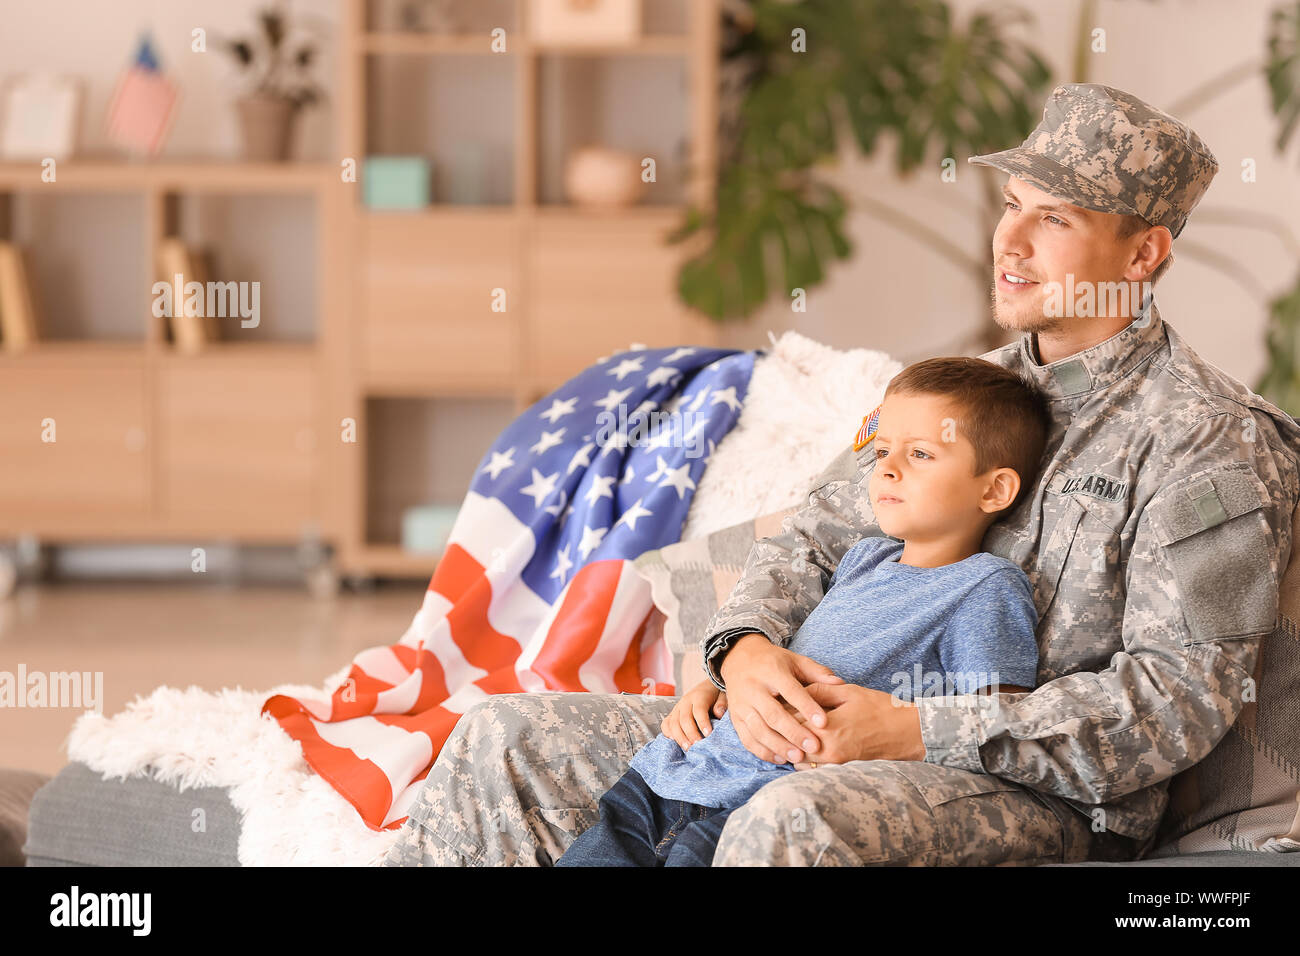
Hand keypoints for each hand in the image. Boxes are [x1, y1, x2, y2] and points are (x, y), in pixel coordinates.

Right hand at [661, 679, 726, 750]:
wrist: (707, 688)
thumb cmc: (716, 695)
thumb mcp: (723, 696)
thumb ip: (722, 704)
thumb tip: (719, 713)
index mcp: (699, 696)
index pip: (699, 710)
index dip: (702, 723)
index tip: (708, 735)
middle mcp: (685, 702)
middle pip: (684, 719)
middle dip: (690, 734)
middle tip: (697, 745)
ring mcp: (677, 708)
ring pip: (673, 723)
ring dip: (679, 737)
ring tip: (687, 748)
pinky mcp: (672, 715)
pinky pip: (666, 724)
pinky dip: (668, 733)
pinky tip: (675, 742)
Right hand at [718, 633, 845, 764]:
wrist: (738, 659)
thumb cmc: (773, 662)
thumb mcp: (795, 660)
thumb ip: (817, 672)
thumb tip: (839, 682)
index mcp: (771, 672)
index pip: (791, 691)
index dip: (807, 707)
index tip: (824, 722)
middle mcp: (753, 688)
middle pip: (773, 714)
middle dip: (794, 732)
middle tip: (814, 746)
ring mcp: (742, 705)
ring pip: (759, 729)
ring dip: (778, 745)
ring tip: (798, 757)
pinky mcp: (735, 718)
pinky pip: (747, 739)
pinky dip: (763, 751)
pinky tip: (780, 758)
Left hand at [789, 682, 925, 768]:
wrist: (907, 733)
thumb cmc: (880, 709)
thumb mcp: (848, 692)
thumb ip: (819, 691)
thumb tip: (797, 692)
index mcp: (828, 728)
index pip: (790, 721)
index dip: (781, 710)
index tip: (777, 701)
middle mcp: (828, 750)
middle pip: (791, 742)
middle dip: (783, 729)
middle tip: (778, 715)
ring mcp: (835, 764)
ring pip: (799, 759)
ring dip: (793, 746)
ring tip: (792, 730)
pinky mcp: (840, 770)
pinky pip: (812, 768)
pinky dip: (805, 758)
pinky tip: (806, 743)